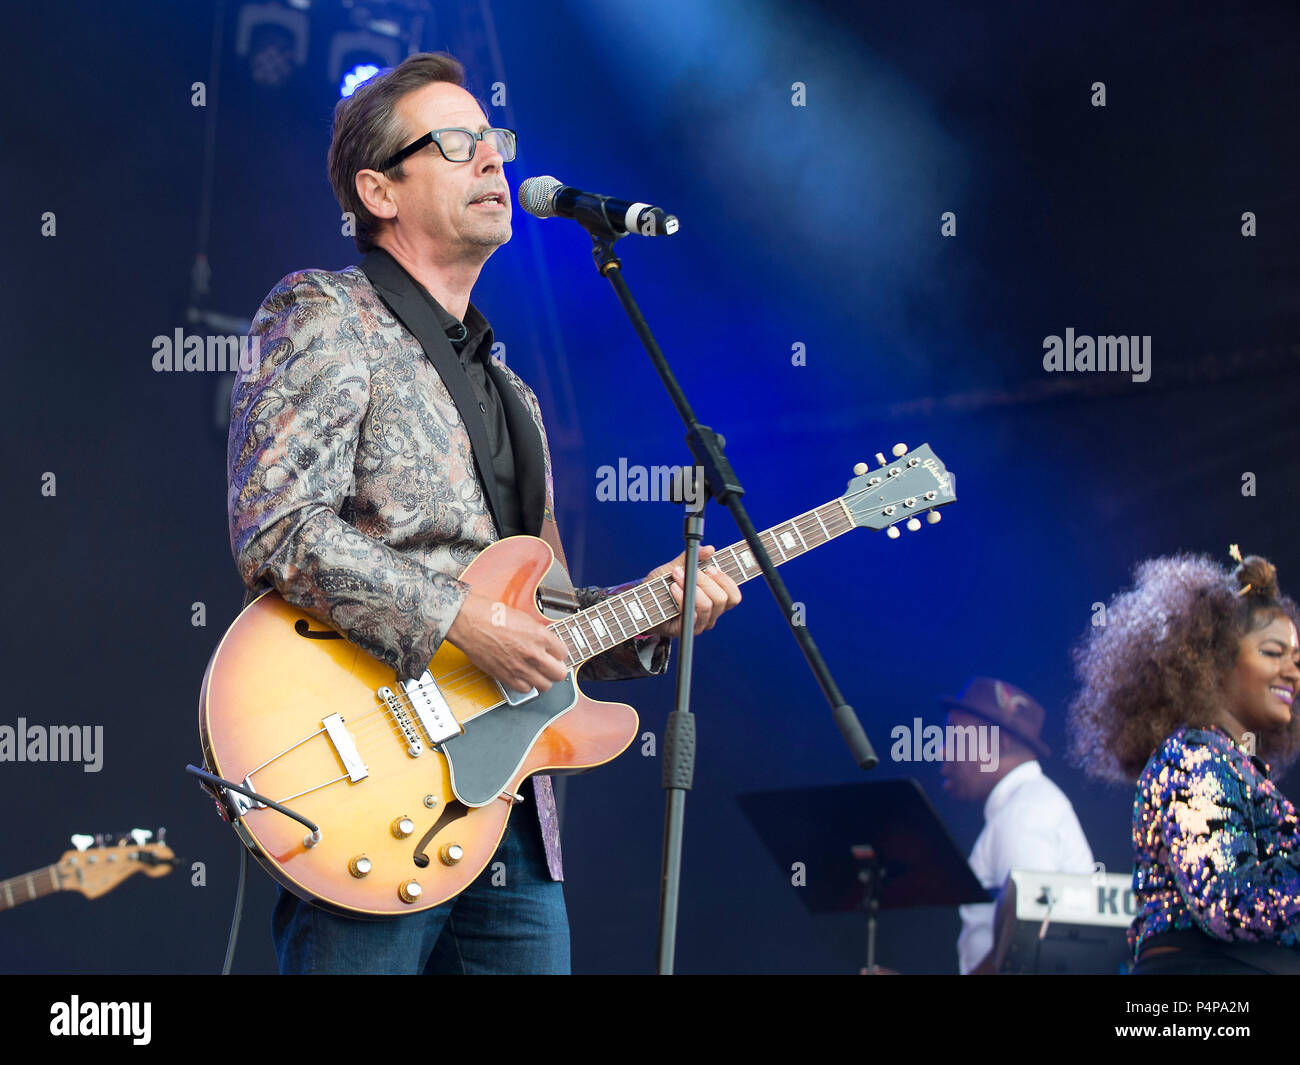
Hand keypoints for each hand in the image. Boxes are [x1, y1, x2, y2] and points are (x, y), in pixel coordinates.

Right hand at [446, 592, 568, 693]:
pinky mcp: (506, 676)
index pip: (564, 653)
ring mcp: (520, 667)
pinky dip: (526, 685)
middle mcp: (533, 653)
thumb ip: (538, 633)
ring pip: (544, 685)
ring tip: (537, 673)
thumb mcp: (524, 618)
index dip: (559, 653)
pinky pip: (525, 689)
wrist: (469, 622)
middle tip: (551, 666)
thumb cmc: (491, 615)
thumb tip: (546, 643)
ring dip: (542, 679)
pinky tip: (523, 676)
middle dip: (557, 669)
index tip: (555, 654)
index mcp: (540, 636)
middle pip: (559, 673)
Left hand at [643, 545, 741, 638]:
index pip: (734, 596)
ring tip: (676, 577)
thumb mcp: (675, 567)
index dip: (726, 581)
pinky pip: (692, 614)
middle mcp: (711, 614)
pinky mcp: (685, 630)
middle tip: (691, 571)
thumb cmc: (660, 587)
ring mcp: (699, 624)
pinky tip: (673, 588)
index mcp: (714, 600)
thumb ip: (692, 559)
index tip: (711, 568)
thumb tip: (709, 549)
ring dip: (692, 587)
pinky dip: (682, 597)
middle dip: (706, 581)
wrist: (640, 604)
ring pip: (708, 606)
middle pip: (722, 599)